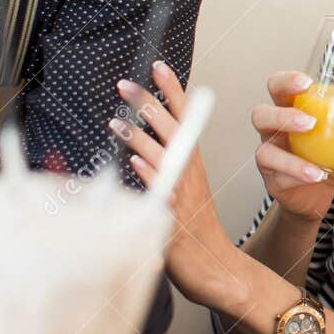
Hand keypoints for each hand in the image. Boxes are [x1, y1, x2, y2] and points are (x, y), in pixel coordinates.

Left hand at [112, 61, 236, 305]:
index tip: (158, 66)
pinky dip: (149, 175)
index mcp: (192, 163)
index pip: (184, 117)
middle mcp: (189, 173)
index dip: (172, 90)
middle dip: (149, 105)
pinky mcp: (173, 217)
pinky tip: (135, 162)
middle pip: (172, 129)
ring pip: (163, 157)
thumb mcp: (182, 191)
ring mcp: (182, 194)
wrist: (216, 268)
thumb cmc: (194, 231)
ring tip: (117, 121)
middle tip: (126, 85)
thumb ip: (163, 168)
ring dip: (140, 137)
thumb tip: (136, 150)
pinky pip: (161, 192)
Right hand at [251, 70, 333, 224]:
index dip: (286, 81)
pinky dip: (298, 174)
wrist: (315, 195)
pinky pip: (279, 176)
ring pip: (265, 149)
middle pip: (261, 114)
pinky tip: (317, 175)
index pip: (277, 87)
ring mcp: (271, 156)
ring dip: (290, 155)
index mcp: (291, 110)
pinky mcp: (274, 180)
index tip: (308, 82)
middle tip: (311, 120)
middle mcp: (275, 131)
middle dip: (283, 114)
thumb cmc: (329, 155)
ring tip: (315, 158)